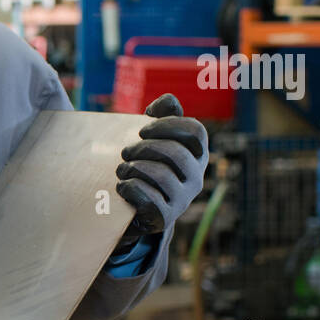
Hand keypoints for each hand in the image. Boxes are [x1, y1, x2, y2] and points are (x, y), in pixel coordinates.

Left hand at [114, 93, 207, 251]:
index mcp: (198, 155)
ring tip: (121, 169)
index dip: (167, 125)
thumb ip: (162, 115)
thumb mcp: (155, 138)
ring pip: (161, 175)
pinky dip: (129, 188)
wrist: (135, 207)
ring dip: (134, 168)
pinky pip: (148, 198)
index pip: (196, 131)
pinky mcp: (164, 218)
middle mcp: (196, 178)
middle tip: (125, 152)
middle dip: (144, 148)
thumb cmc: (146, 165)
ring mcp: (183, 200)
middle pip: (176, 153)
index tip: (141, 129)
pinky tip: (121, 186)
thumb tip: (163, 102)